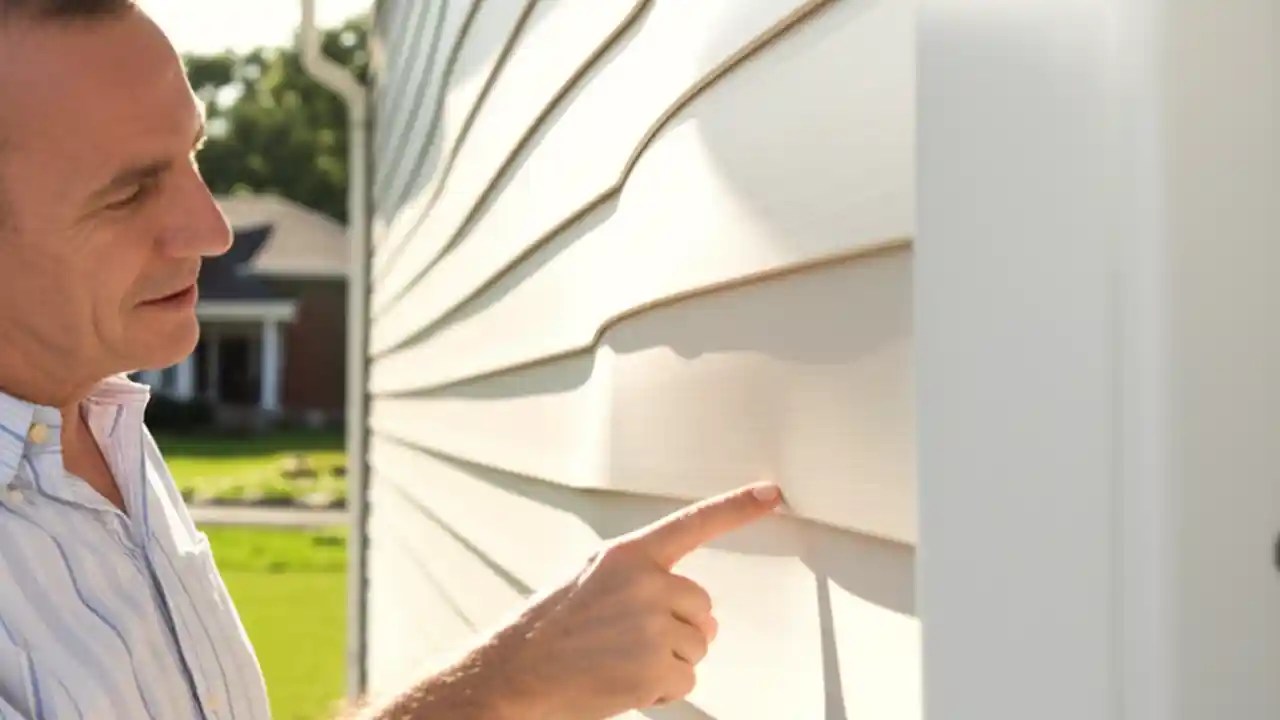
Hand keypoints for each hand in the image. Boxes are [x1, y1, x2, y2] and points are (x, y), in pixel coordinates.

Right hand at [485, 482, 783, 719]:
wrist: (513, 674)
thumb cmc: (550, 629)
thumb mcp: (593, 582)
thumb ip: (648, 585)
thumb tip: (707, 622)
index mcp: (627, 554)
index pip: (693, 523)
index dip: (736, 508)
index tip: (772, 493)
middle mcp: (645, 583)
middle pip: (701, 607)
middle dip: (677, 628)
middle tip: (626, 639)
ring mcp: (651, 626)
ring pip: (696, 646)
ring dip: (667, 660)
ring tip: (617, 659)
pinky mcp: (653, 667)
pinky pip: (685, 681)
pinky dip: (660, 690)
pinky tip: (622, 682)